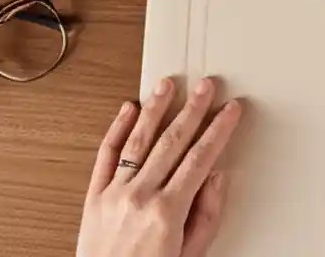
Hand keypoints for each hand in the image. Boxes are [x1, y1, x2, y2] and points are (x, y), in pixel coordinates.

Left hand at [76, 78, 243, 256]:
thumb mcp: (191, 255)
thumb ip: (206, 215)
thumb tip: (216, 177)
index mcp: (167, 212)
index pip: (200, 158)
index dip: (218, 130)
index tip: (230, 111)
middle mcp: (140, 196)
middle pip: (173, 141)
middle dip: (194, 109)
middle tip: (207, 86)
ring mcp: (114, 193)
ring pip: (139, 140)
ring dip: (156, 108)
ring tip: (168, 85)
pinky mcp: (93, 197)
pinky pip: (106, 155)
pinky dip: (117, 128)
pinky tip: (129, 109)